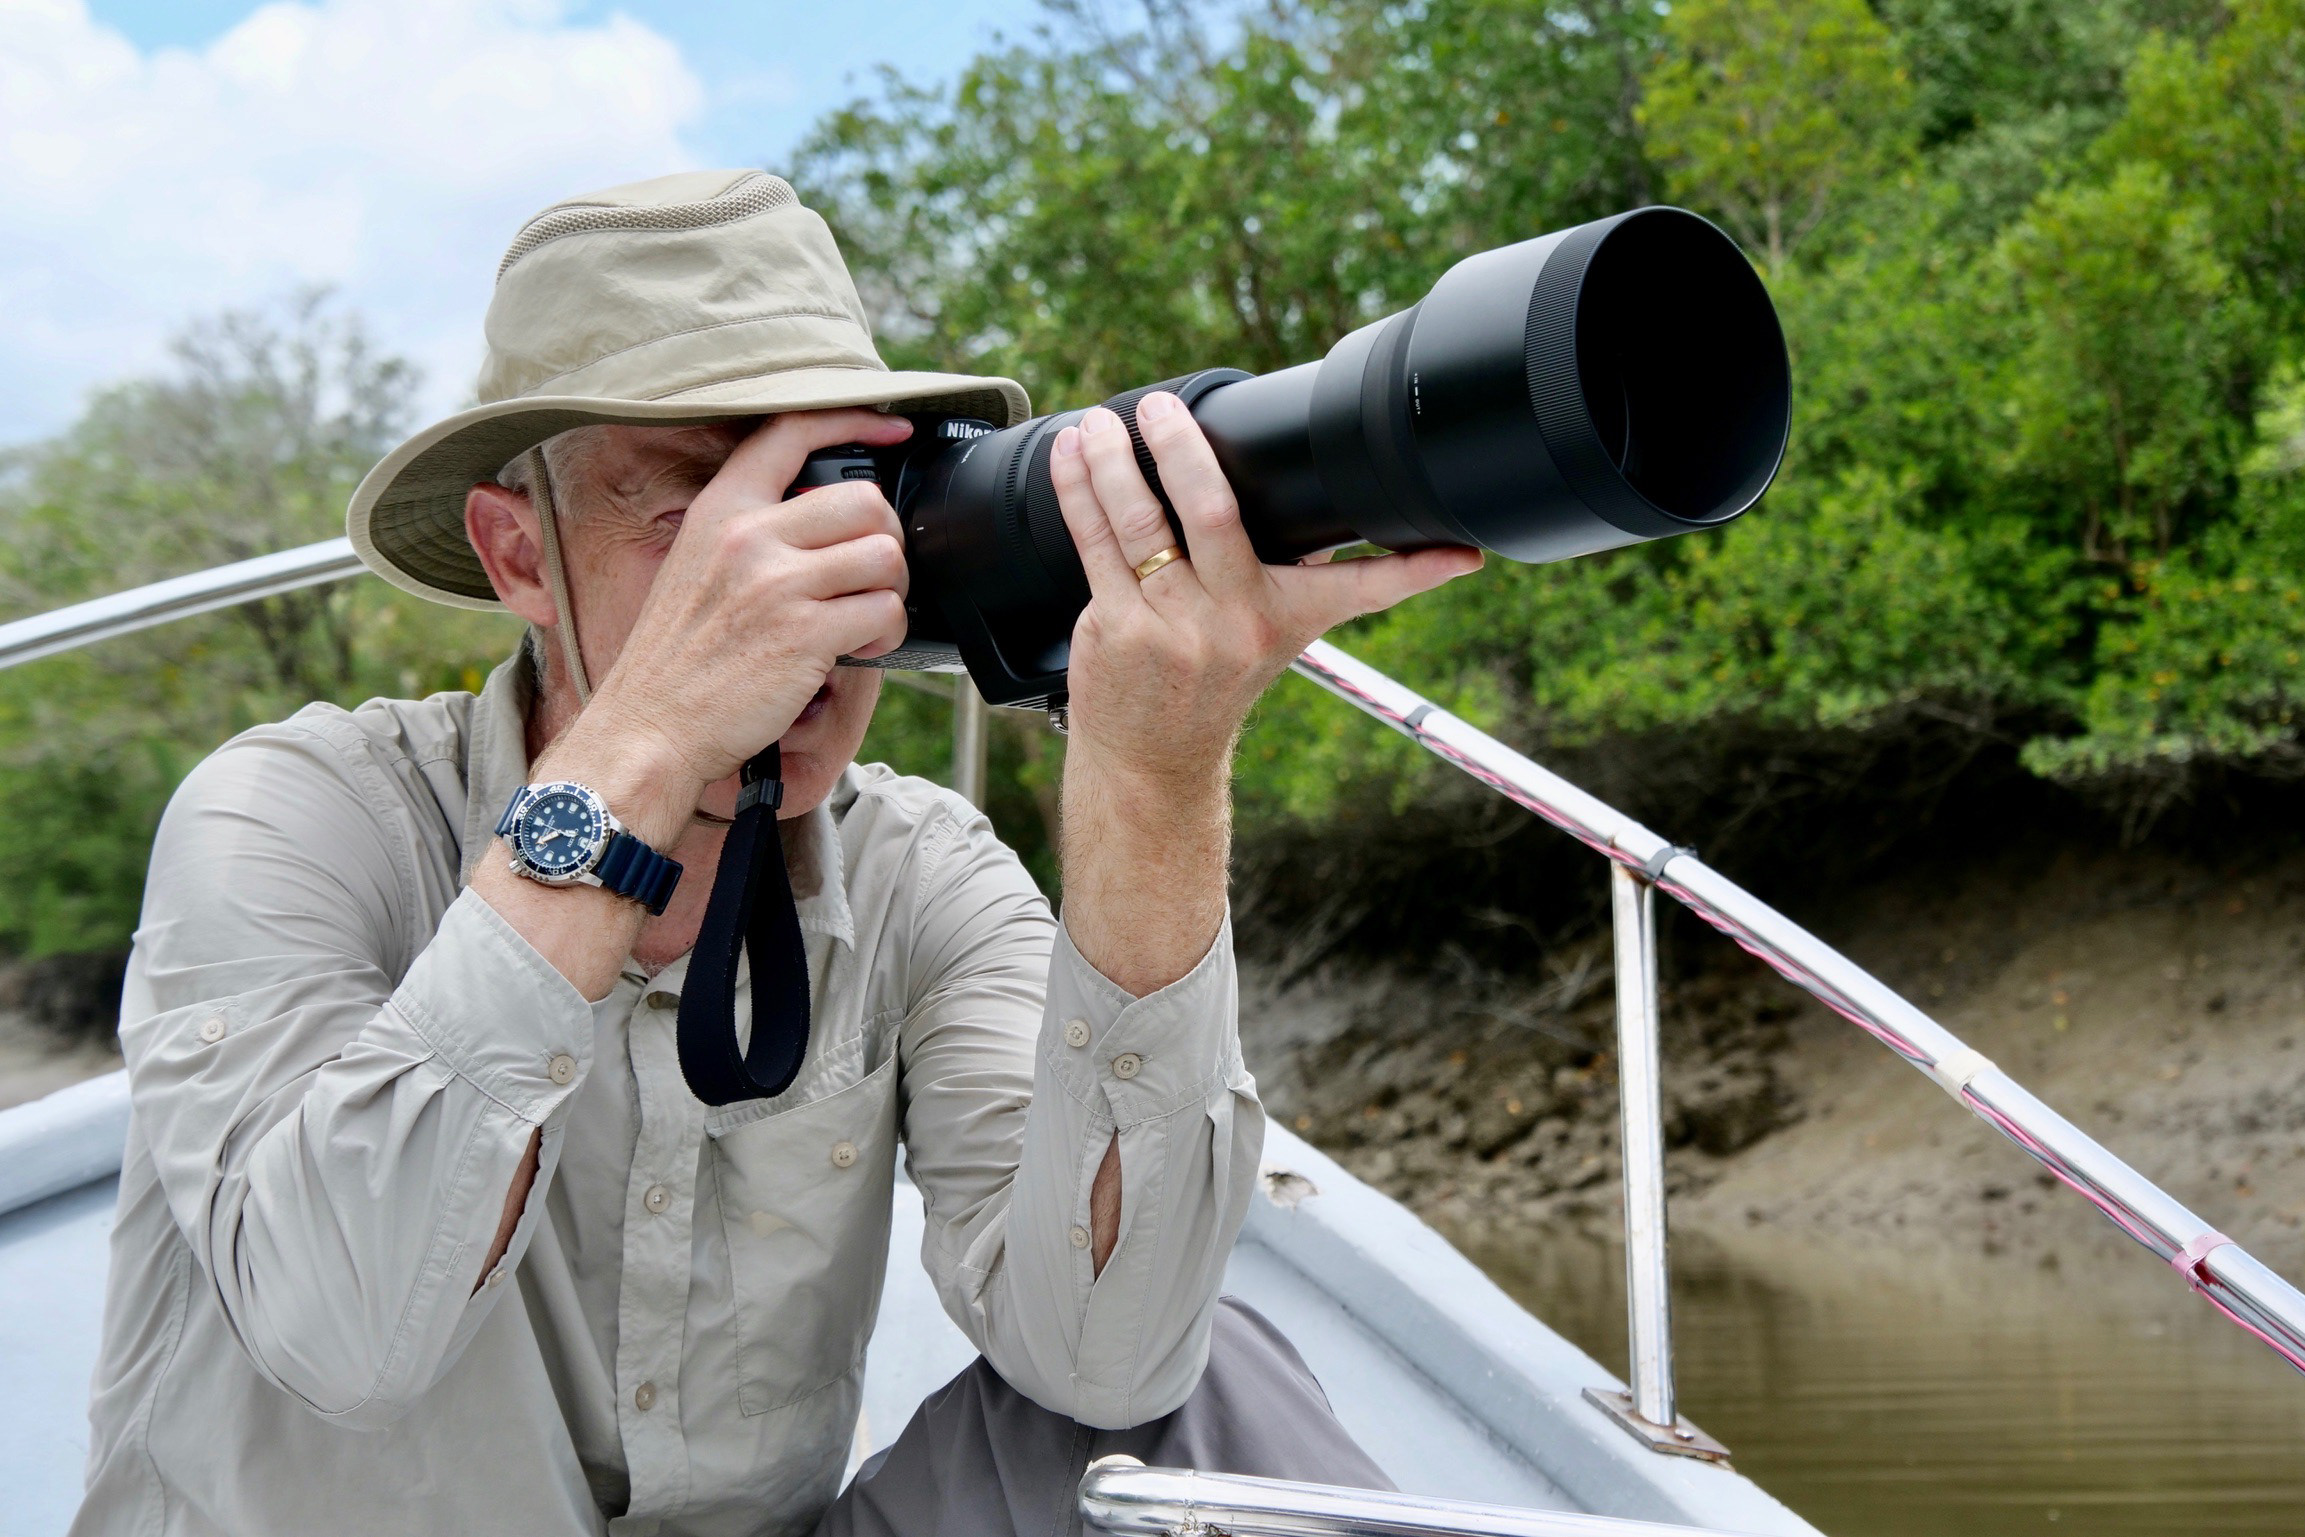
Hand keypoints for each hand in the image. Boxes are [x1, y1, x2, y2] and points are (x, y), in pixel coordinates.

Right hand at [575, 410, 914, 809]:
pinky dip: (887, 634)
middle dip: (886, 539)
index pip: (792, 430)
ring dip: (891, 591)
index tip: (892, 429)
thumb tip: (822, 525)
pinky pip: (885, 612)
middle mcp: (749, 536)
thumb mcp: (693, 567)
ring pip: (886, 556)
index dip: (855, 419)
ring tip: (865, 617)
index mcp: (720, 510)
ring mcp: (777, 583)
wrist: (648, 728)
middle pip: (865, 501)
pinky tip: (859, 648)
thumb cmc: (675, 661)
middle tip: (871, 575)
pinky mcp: (805, 634)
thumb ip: (749, 535)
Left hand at [1049, 393, 1480, 788]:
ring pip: (1139, 520)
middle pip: (1211, 512)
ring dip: (1114, 460)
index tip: (1461, 552)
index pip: (1362, 588)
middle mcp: (1235, 620)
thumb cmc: (1211, 679)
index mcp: (1287, 616)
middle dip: (1182, 448)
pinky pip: (1094, 541)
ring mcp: (1171, 625)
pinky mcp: (1115, 626)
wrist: (1155, 759)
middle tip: (1163, 406)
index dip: (1417, 569)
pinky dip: (1079, 490)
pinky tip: (1072, 454)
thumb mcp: (1267, 635)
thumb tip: (1327, 505)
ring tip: (1103, 420)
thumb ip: (1289, 573)